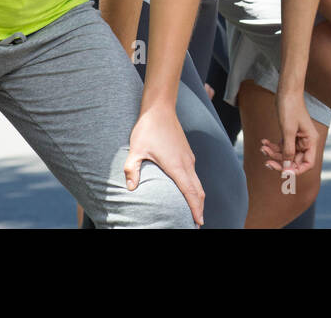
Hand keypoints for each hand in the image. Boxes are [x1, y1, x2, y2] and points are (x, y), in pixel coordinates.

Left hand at [125, 105, 203, 225]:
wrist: (160, 108)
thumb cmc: (148, 128)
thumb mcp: (136, 149)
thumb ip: (132, 169)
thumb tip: (130, 188)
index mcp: (177, 166)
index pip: (191, 192)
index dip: (196, 209)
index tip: (199, 222)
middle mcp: (187, 163)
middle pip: (198, 190)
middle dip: (199, 208)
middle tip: (197, 223)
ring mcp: (188, 157)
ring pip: (197, 182)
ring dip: (197, 197)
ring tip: (194, 210)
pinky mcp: (186, 152)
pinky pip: (194, 174)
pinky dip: (194, 186)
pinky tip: (188, 189)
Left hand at [260, 90, 317, 174]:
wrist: (286, 91)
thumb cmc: (290, 108)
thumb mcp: (288, 131)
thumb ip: (288, 151)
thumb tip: (287, 169)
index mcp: (311, 141)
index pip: (307, 164)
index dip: (296, 170)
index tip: (283, 172)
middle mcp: (306, 142)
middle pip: (294, 161)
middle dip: (280, 161)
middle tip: (266, 163)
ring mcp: (297, 138)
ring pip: (286, 154)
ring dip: (273, 153)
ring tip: (263, 148)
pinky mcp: (289, 134)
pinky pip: (281, 146)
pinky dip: (272, 146)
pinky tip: (264, 142)